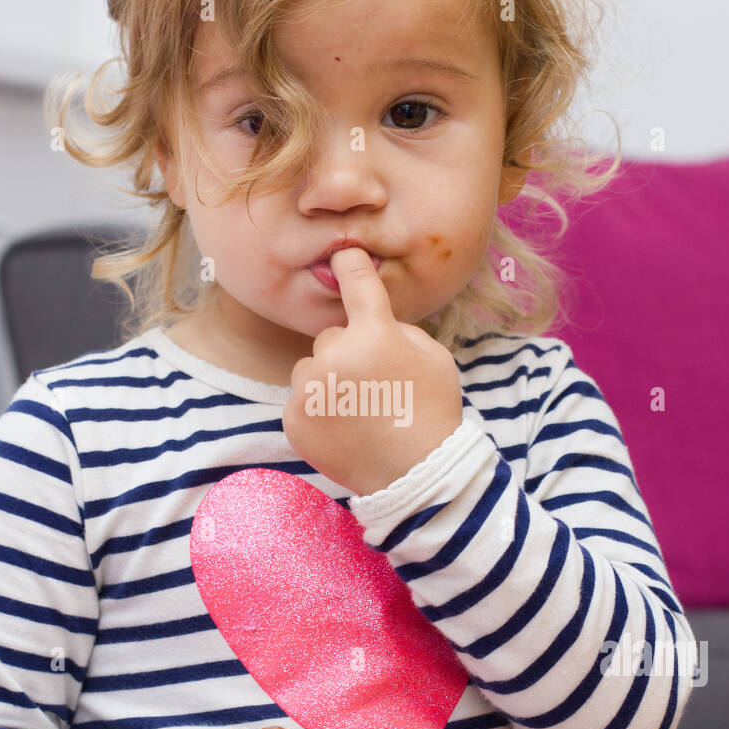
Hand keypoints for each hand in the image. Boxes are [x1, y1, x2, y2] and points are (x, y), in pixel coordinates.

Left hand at [282, 247, 463, 495]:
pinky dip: (316, 413)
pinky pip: (299, 402)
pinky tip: (343, 430)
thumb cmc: (433, 412)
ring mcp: (310, 389)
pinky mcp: (294, 418)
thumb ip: (397, 328)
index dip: (349, 264)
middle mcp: (335, 354)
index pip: (356, 282)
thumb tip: (370, 318)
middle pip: (330, 338)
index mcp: (374, 333)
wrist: (416, 474)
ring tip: (357, 412)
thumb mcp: (433, 357)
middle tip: (374, 387)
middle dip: (347, 354)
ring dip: (327, 383)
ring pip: (310, 370)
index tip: (342, 254)